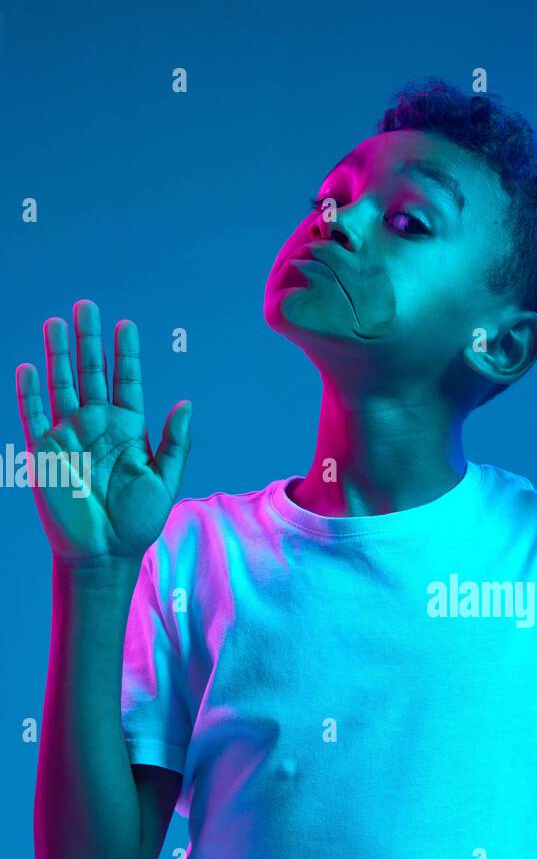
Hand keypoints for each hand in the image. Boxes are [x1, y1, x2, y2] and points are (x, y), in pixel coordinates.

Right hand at [15, 299, 191, 567]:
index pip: (126, 382)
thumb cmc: (137, 521)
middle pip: (91, 374)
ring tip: (57, 323)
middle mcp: (97, 426)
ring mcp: (70, 435)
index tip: (125, 324)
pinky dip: (30, 392)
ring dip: (59, 355)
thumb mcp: (165, 481)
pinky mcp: (45, 451)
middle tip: (86, 306)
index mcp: (129, 430)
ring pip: (62, 386)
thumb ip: (175, 443)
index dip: (125, 354)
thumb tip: (186, 404)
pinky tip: (28, 366)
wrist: (104, 552)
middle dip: (89, 340)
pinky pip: (35, 416)